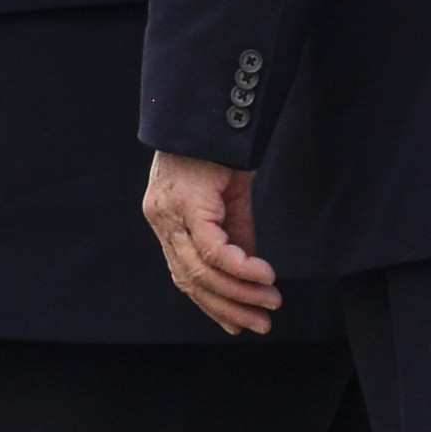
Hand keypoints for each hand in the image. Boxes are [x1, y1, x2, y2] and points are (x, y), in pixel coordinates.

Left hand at [143, 151, 277, 338]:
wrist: (210, 106)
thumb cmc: (218, 146)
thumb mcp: (229, 196)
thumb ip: (235, 234)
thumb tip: (248, 272)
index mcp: (165, 220)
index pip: (183, 275)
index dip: (211, 304)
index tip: (239, 325)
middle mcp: (160, 220)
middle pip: (189, 280)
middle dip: (227, 308)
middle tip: (260, 325)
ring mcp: (169, 213)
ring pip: (201, 270)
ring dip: (239, 293)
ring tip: (270, 303)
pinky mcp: (187, 204)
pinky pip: (213, 251)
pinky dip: (241, 268)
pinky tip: (264, 277)